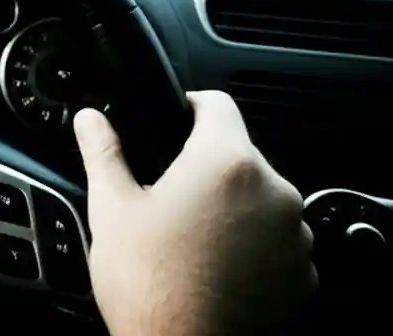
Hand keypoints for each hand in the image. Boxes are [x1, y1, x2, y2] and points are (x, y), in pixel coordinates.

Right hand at [74, 90, 314, 335]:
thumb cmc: (150, 288)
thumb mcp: (112, 210)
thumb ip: (104, 152)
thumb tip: (91, 120)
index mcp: (225, 162)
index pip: (217, 104)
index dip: (190, 107)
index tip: (174, 122)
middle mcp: (272, 191)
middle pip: (238, 154)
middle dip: (205, 169)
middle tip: (168, 200)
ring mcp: (293, 234)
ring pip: (259, 198)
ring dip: (233, 208)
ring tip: (191, 239)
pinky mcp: (302, 272)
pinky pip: (276, 240)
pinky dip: (252, 245)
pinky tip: (216, 266)